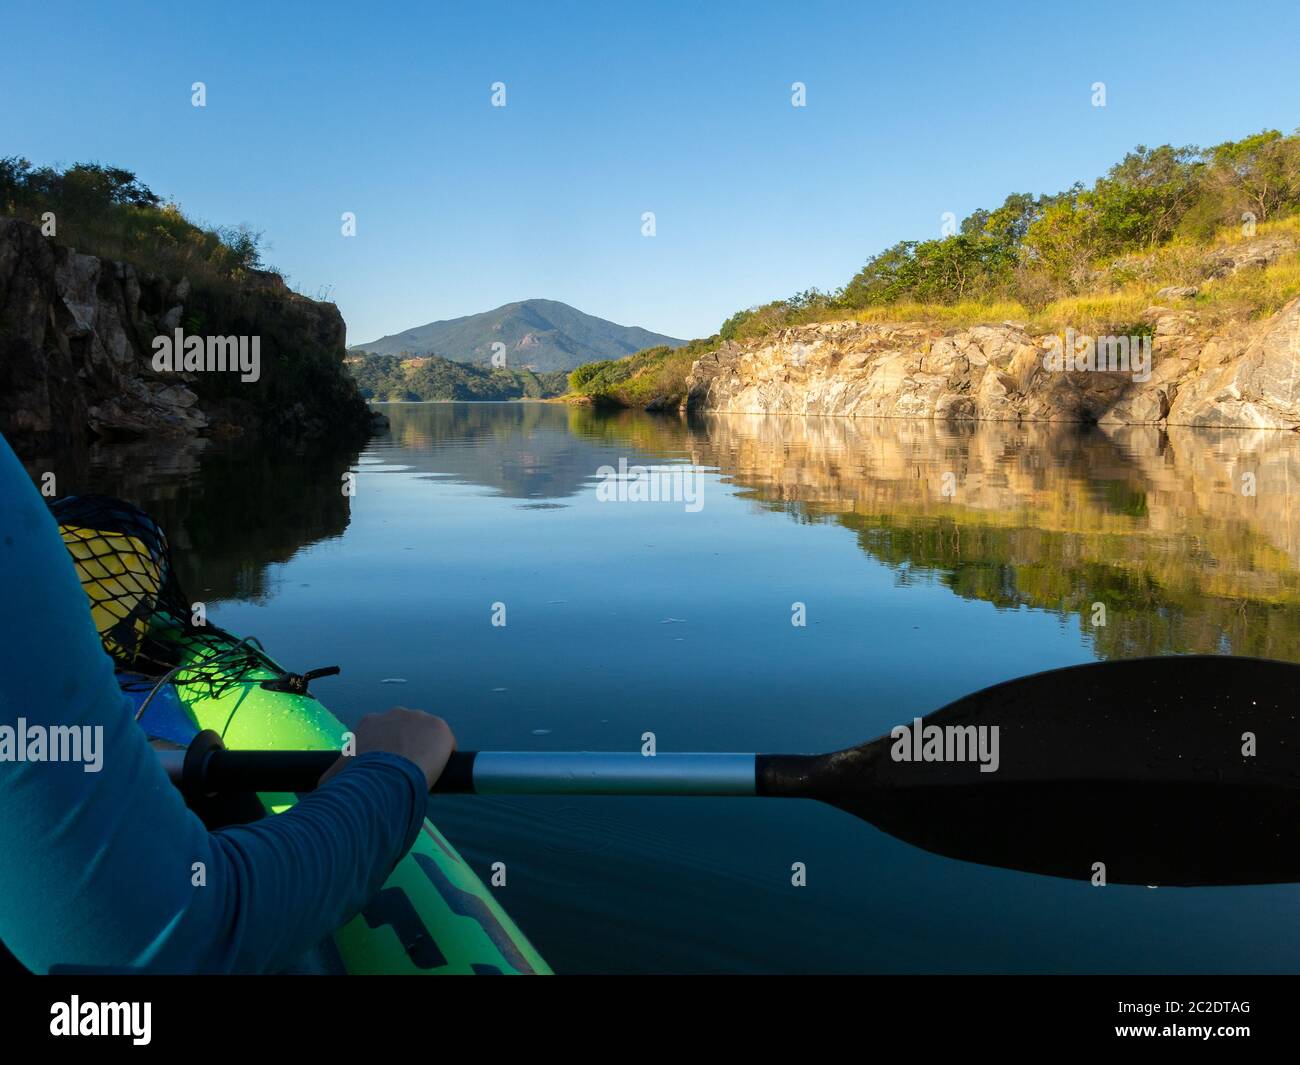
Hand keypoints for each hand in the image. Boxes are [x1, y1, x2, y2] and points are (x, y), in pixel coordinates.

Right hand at [318, 707, 456, 790]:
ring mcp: (419, 718)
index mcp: (370, 722)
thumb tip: (319, 790)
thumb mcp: (337, 774)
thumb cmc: (359, 776)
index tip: (387, 771)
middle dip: (405, 750)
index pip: (382, 736)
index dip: (386, 754)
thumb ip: (332, 777)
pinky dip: (444, 756)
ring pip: (425, 736)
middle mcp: (394, 714)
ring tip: (423, 774)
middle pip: (405, 733)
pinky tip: (439, 772)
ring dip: (425, 751)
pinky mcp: (439, 726)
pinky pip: (444, 743)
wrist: (387, 773)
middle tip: (405, 774)